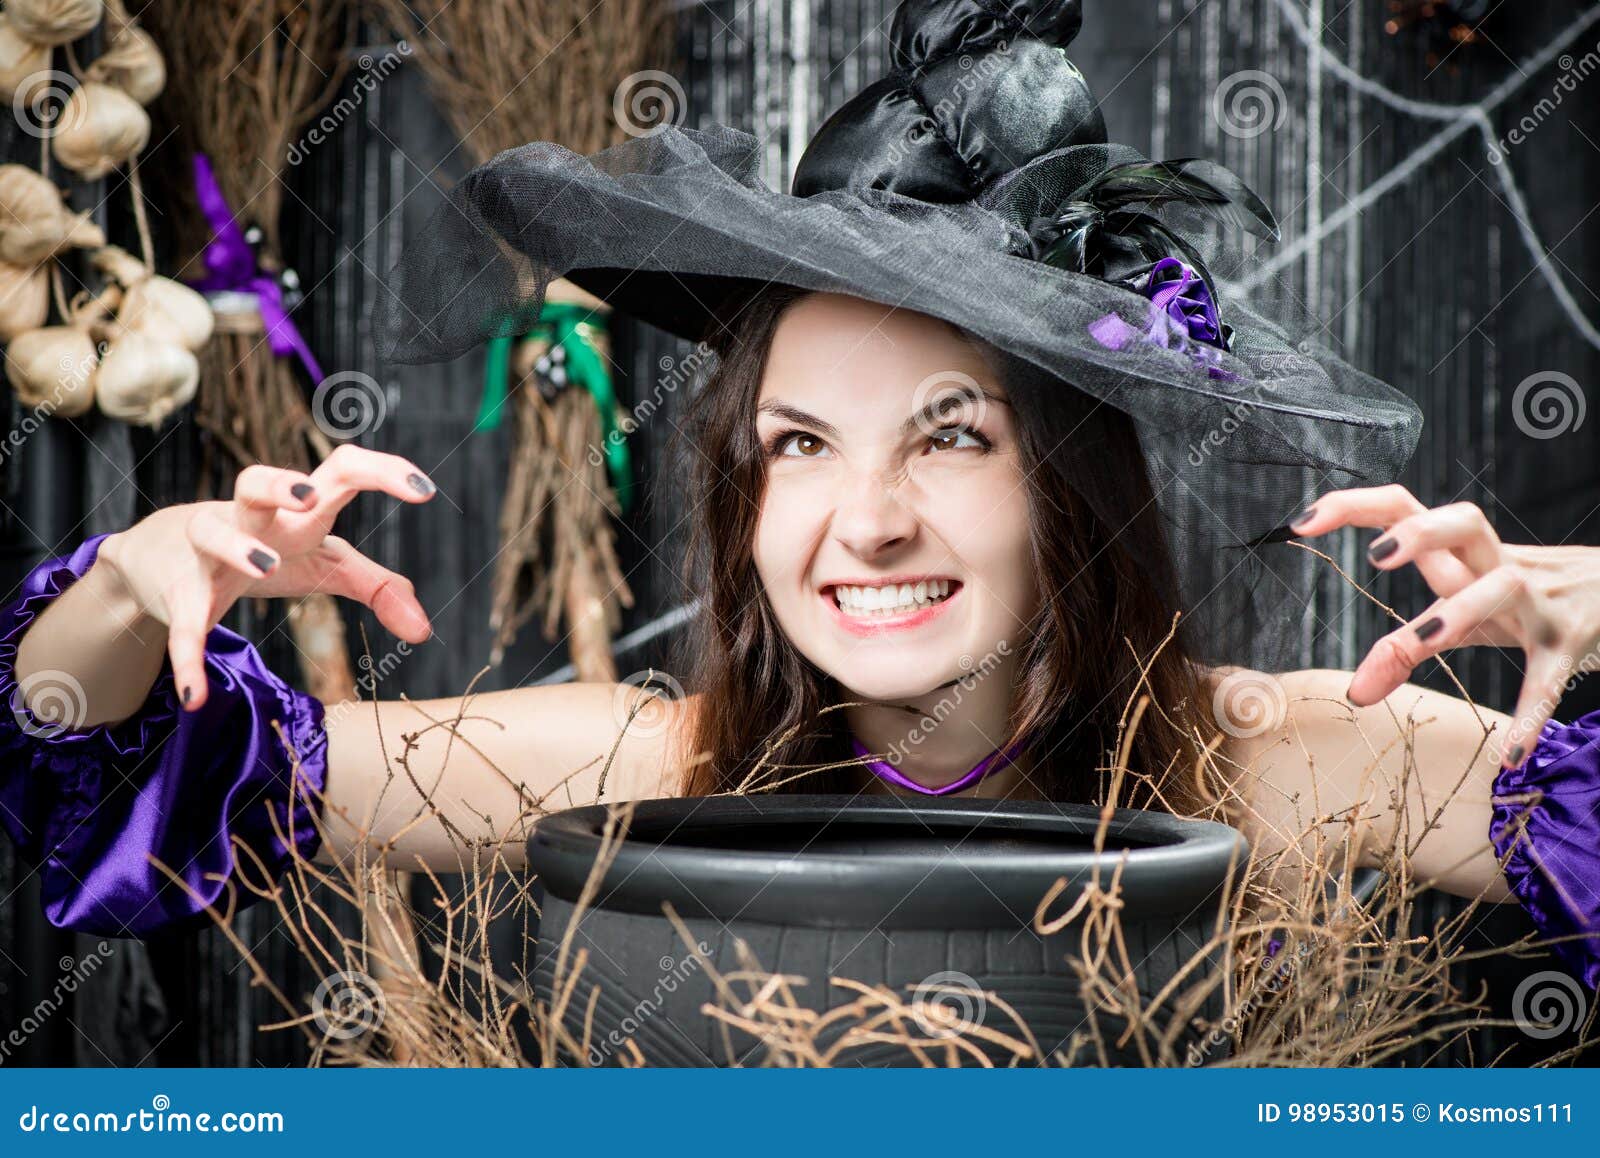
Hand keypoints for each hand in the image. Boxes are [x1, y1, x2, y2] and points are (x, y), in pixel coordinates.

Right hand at [96, 444, 436, 711]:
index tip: (424, 488)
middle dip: (279, 483)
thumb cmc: (265, 550)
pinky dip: (187, 657)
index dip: (380, 471)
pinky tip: (197, 695)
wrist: (159, 556)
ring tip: (265, 566)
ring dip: (235, 545)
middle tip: (310, 496)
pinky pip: (181, 624)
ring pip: (210, 531)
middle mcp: (249, 520)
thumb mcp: (324, 564)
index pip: (338, 472)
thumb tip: (425, 630)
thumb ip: (378, 587)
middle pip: (254, 481)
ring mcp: (207, 552)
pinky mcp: (179, 594)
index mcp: (296, 514)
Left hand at [1290, 483, 1599, 767]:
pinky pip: (1550, 675)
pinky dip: (1530, 711)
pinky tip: (1508, 755)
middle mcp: (1500, 565)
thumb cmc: (1527, 601)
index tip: (1300, 524)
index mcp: (1465, 554)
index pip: (1405, 506)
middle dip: (1420, 533)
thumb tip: (1355, 693)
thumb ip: (1406, 648)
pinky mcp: (1571, 643)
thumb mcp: (1466, 616)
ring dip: (1460, 612)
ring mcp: (1539, 601)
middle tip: (1375, 557)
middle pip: (1465, 522)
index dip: (1354, 506)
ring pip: (1503, 587)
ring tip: (1418, 642)